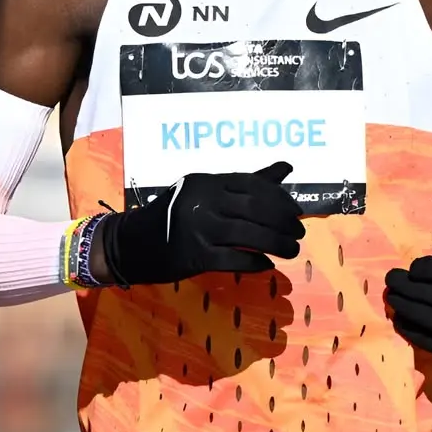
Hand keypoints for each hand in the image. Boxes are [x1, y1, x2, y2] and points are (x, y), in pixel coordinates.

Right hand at [97, 161, 303, 285]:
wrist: (132, 244)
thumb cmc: (176, 215)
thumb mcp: (208, 192)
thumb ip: (248, 182)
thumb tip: (287, 166)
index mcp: (207, 182)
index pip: (253, 184)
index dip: (280, 198)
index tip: (296, 211)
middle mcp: (203, 202)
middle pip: (256, 209)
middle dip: (284, 222)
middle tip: (299, 233)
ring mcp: (198, 229)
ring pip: (250, 235)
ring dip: (278, 244)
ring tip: (292, 250)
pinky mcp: (194, 256)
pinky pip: (235, 259)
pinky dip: (255, 262)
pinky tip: (267, 265)